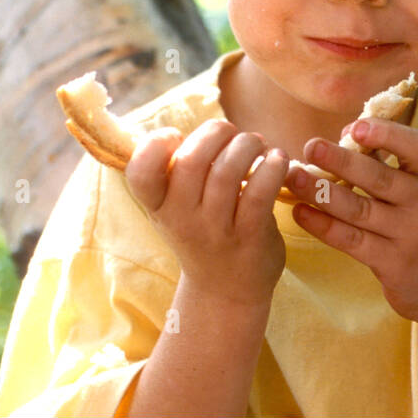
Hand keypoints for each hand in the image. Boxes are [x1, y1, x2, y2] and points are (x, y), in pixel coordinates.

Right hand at [125, 120, 288, 308]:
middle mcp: (182, 219)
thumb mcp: (175, 209)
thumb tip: (197, 127)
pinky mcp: (250, 236)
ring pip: (227, 172)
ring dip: (248, 145)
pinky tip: (278, 160)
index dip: (155, 144)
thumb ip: (176, 172)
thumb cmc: (202, 233)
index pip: (140, 172)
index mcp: (159, 206)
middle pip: (191, 161)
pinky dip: (272, 167)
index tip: (177, 136)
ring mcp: (216, 230)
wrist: (226, 291)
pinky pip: (260, 192)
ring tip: (258, 144)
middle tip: (232, 133)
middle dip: (216, 132)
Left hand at [284, 118, 417, 325]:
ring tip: (293, 177)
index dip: (387, 134)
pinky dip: (323, 225)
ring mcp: (410, 235)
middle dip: (340, 161)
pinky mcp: (394, 264)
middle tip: (310, 146)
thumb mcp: (417, 193)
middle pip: (379, 177)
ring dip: (321, 192)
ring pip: (358, 209)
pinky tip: (300, 212)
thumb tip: (346, 132)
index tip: (355, 127)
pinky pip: (351, 240)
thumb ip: (387, 162)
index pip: (417, 148)